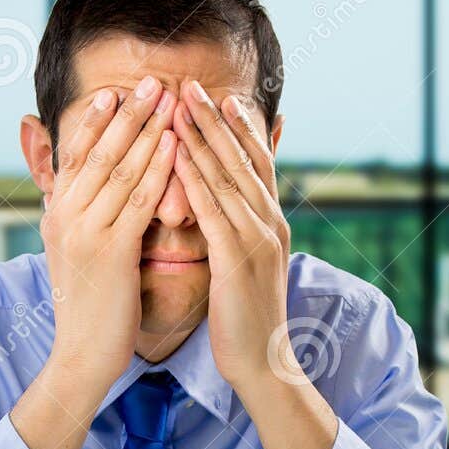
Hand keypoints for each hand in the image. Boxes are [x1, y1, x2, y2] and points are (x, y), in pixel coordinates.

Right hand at [41, 76, 177, 395]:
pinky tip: (177, 146)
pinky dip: (158, 168)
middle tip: (151, 81)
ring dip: (147, 129)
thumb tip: (82, 187)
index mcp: (56, 212)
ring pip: (119, 169)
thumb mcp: (74, 250)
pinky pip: (138, 200)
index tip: (116, 90)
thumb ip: (78, 215)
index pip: (76, 154)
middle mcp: (64, 215)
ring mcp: (85, 231)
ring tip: (169, 100)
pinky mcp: (110, 251)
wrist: (82, 353)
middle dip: (127, 113)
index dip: (96, 120)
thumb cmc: (88, 304)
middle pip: (99, 151)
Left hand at [170, 82, 289, 391]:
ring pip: (228, 177)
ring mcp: (257, 239)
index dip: (236, 127)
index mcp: (270, 222)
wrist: (264, 363)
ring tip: (179, 105)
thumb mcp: (244, 264)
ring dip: (202, 137)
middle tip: (190, 84)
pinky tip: (178, 156)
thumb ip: (238, 232)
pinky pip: (215, 211)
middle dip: (215, 119)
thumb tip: (224, 209)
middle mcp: (269, 222)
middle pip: (241, 158)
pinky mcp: (238, 260)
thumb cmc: (245, 317)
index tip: (216, 95)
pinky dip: (196, 179)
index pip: (254, 162)